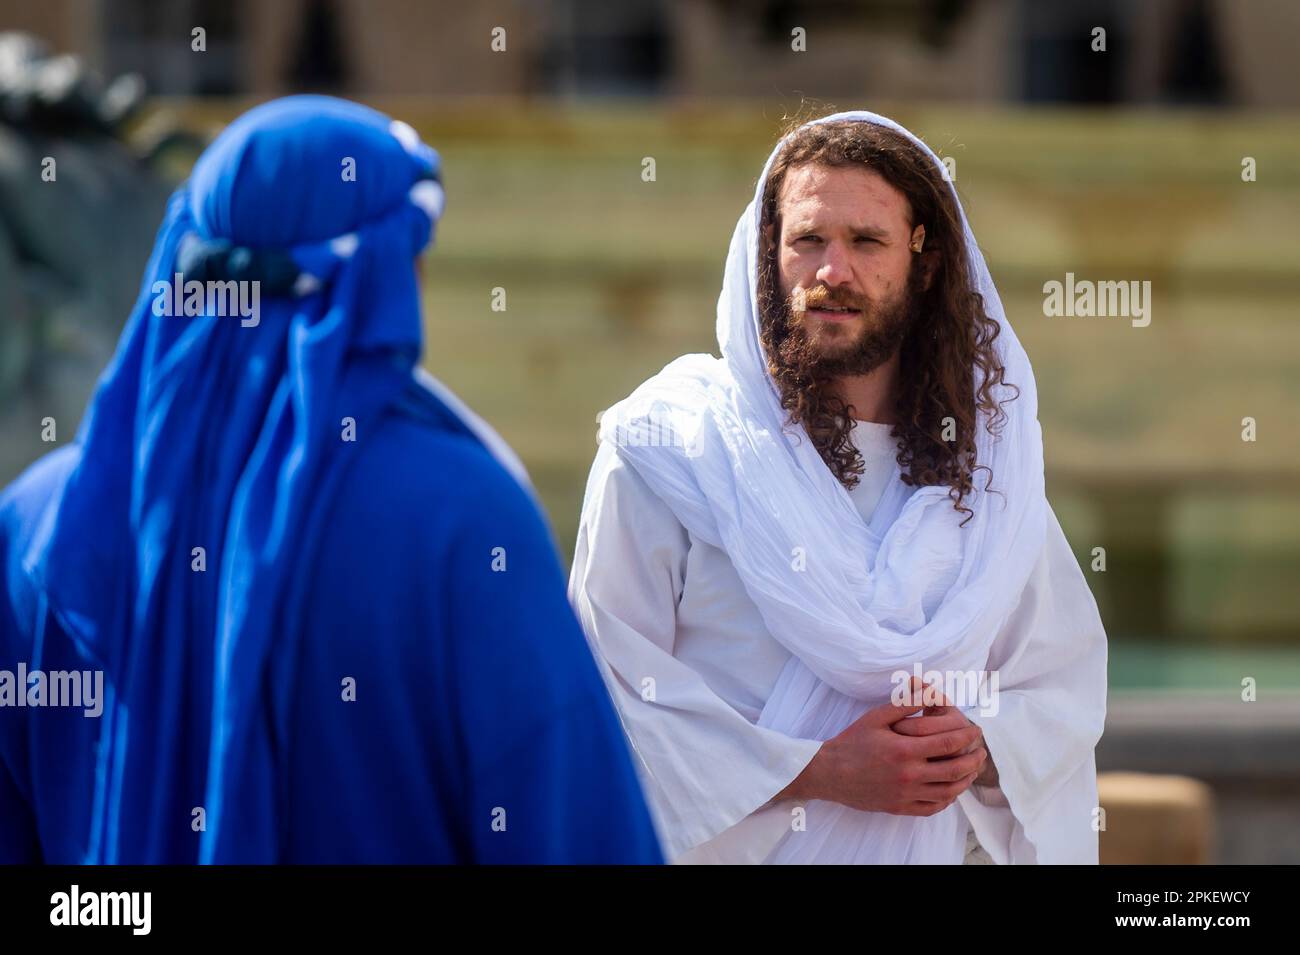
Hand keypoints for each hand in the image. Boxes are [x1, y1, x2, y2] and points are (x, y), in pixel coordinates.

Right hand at [774, 677, 985, 815]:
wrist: (830, 773)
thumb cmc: (853, 741)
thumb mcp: (877, 716)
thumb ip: (906, 704)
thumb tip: (930, 691)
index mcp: (904, 750)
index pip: (948, 743)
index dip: (968, 736)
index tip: (976, 730)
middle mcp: (909, 775)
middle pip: (955, 769)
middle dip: (974, 759)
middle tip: (982, 751)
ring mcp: (906, 795)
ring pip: (949, 791)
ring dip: (966, 780)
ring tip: (973, 769)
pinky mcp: (901, 808)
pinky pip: (934, 807)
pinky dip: (948, 799)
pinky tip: (952, 789)